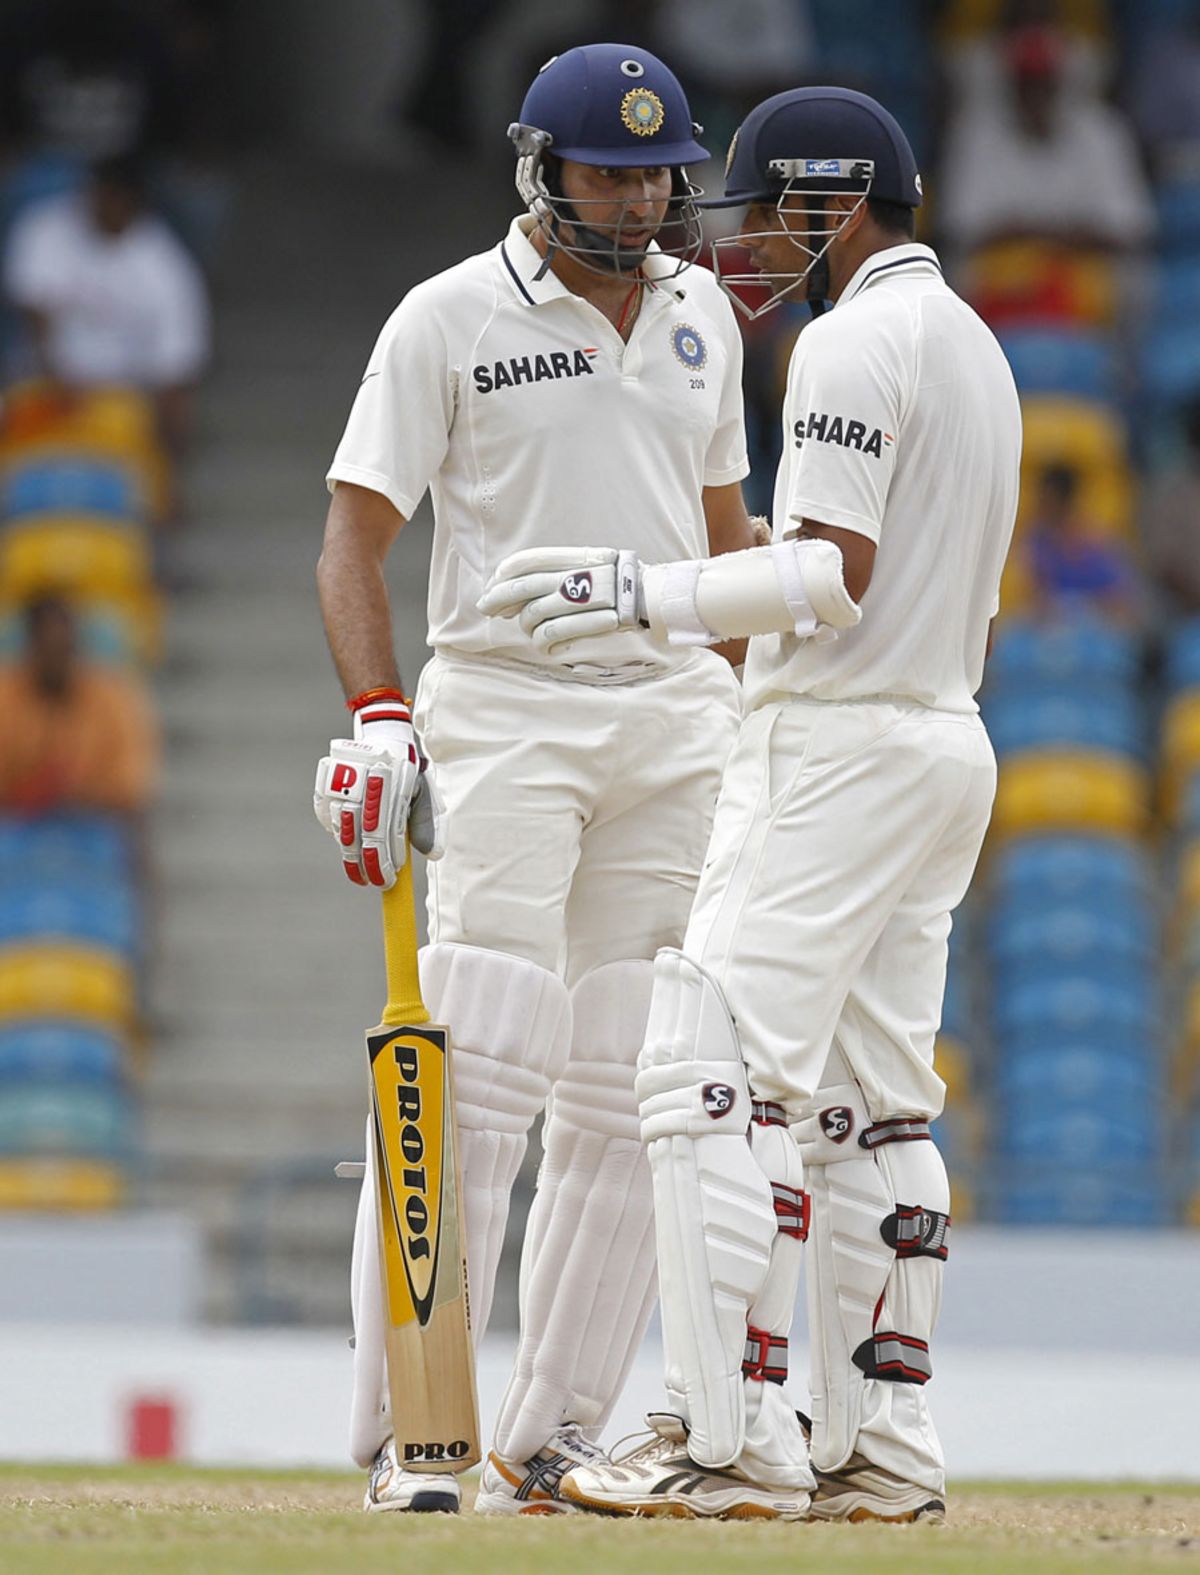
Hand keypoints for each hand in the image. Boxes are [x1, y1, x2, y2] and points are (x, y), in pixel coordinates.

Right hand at [313, 691, 443, 887]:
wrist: (382, 732)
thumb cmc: (407, 768)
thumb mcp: (423, 790)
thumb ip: (427, 821)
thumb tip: (433, 854)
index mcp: (393, 787)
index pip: (383, 834)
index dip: (383, 861)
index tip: (388, 879)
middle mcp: (364, 785)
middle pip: (359, 836)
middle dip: (366, 865)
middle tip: (373, 883)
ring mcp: (341, 784)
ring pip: (341, 829)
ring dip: (351, 854)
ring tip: (361, 871)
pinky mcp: (325, 783)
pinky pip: (327, 817)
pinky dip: (337, 832)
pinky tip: (349, 841)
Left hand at [477, 546, 642, 653]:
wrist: (653, 595)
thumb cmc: (618, 582)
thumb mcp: (589, 565)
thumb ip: (558, 572)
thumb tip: (518, 593)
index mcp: (573, 558)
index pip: (526, 562)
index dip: (503, 576)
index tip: (492, 587)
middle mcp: (574, 575)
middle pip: (522, 587)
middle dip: (498, 599)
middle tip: (486, 610)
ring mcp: (581, 599)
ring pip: (534, 616)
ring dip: (527, 627)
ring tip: (535, 632)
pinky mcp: (587, 621)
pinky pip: (551, 635)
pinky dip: (543, 643)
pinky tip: (547, 647)